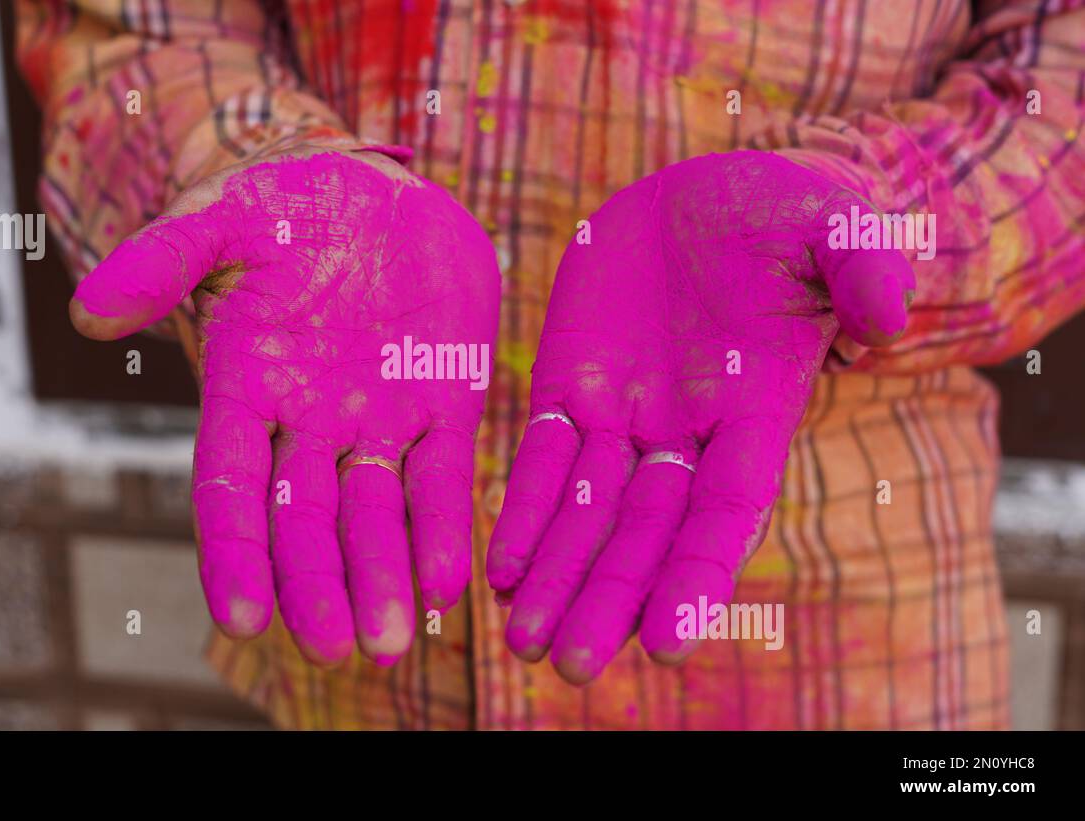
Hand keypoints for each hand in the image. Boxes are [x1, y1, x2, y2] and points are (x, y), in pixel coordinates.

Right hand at [71, 147, 499, 665]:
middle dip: (317, 585)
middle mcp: (309, 422)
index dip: (235, 553)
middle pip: (306, 521)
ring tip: (392, 641)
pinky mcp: (446, 403)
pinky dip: (446, 527)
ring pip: (377, 514)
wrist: (377, 190)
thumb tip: (87, 314)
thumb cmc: (286, 206)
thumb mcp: (220, 218)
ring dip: (383, 575)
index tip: (241, 618)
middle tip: (337, 649)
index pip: (229, 488)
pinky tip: (451, 580)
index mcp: (246, 388)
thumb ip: (160, 261)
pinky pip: (445, 476)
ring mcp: (379, 418)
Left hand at [487, 151, 913, 682]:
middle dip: (610, 597)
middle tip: (573, 665)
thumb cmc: (782, 212)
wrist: (701, 194)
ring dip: (557, 576)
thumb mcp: (830, 225)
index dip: (698, 574)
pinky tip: (500, 572)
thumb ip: (861, 265)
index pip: (728, 510)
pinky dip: (522, 513)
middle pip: (646, 533)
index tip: (666, 641)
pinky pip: (540, 460)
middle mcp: (687, 434)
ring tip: (523, 642)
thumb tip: (890, 319)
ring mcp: (625, 416)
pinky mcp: (569, 388)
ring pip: (586, 512)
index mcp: (756, 412)